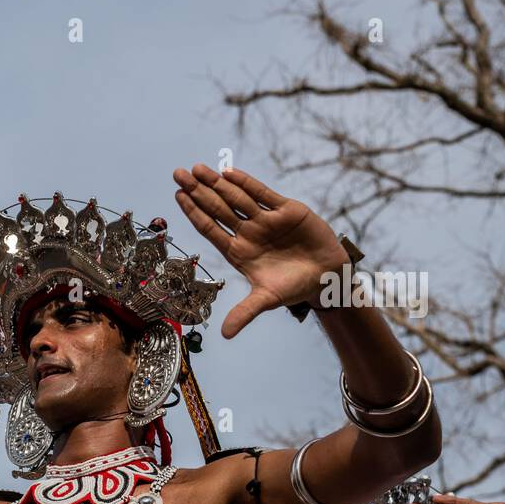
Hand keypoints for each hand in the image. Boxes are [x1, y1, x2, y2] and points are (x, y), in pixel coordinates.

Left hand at [172, 165, 348, 338]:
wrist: (327, 276)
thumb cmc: (294, 288)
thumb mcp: (268, 300)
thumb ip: (246, 312)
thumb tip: (225, 335)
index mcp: (238, 252)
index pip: (210, 229)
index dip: (193, 212)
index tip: (178, 197)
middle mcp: (247, 233)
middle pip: (217, 208)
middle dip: (197, 191)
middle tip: (178, 174)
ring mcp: (265, 220)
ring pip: (236, 198)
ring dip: (216, 183)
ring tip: (196, 169)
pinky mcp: (286, 210)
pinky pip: (262, 193)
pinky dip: (246, 183)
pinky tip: (228, 173)